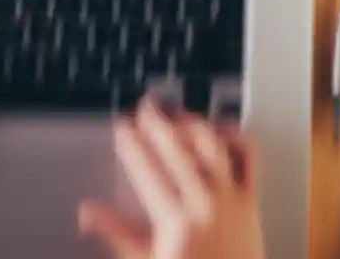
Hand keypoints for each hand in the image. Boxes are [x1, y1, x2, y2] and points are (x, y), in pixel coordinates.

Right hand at [79, 99, 265, 258]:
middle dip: (158, 123)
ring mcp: (232, 199)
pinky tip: (220, 126)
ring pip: (211, 147)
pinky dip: (235, 136)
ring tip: (177, 113)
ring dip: (192, 124)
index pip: (147, 170)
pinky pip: (248, 157)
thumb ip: (118, 232)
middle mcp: (205, 204)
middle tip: (145, 107)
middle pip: (178, 150)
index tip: (122, 126)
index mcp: (176, 221)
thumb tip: (88, 212)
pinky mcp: (251, 199)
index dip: (132, 143)